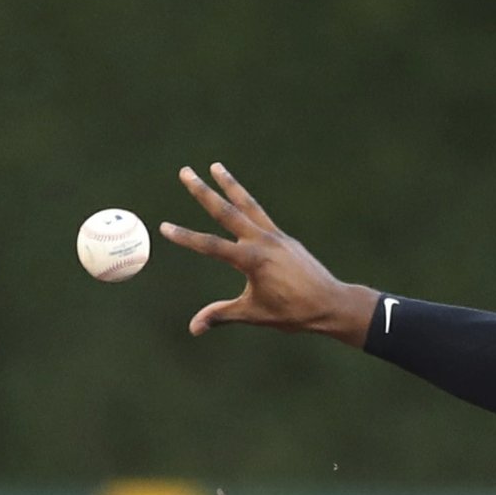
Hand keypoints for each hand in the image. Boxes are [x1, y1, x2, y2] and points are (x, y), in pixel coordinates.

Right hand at [159, 163, 379, 342]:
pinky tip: (239, 197)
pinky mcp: (285, 238)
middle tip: (185, 172)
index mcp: (253, 260)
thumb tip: (193, 328)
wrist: (331, 304)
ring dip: (229, 184)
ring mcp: (276, 236)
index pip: (211, 246)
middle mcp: (263, 241)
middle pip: (226, 211)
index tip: (164, 227)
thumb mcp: (254, 314)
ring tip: (215, 165)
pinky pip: (261, 215)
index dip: (186, 238)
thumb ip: (221, 315)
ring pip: (247, 204)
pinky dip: (247, 203)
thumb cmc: (293, 313)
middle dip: (203, 191)